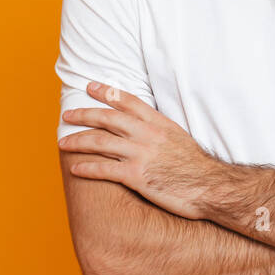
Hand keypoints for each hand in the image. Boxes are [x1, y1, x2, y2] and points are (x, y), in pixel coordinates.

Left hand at [58, 81, 213, 219]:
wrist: (211, 187)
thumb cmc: (197, 167)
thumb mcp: (179, 139)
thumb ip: (159, 131)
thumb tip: (145, 127)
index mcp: (159, 123)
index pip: (128, 101)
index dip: (107, 92)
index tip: (90, 87)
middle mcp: (147, 135)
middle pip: (108, 118)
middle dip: (85, 114)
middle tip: (67, 114)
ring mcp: (141, 155)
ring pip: (101, 142)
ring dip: (78, 140)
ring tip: (63, 142)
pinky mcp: (137, 177)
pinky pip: (105, 170)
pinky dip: (88, 168)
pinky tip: (75, 168)